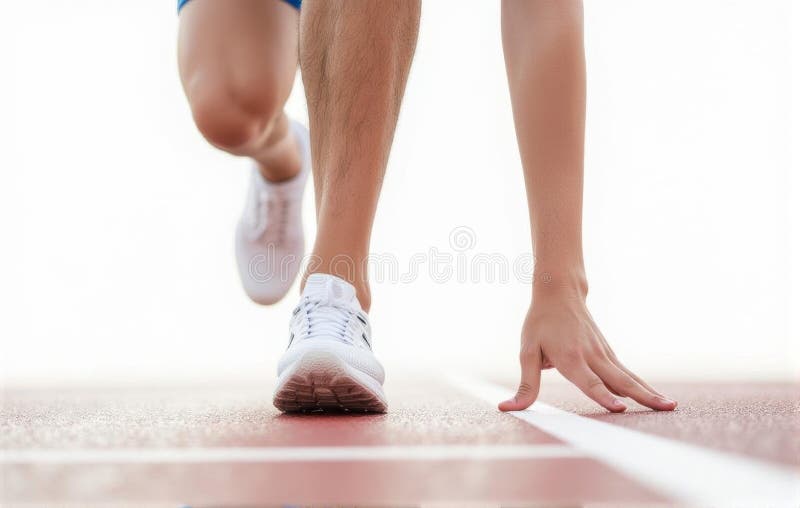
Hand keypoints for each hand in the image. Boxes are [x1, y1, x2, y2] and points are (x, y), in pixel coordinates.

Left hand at [498, 291, 676, 412]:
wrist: (559, 292)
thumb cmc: (540, 323)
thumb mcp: (526, 352)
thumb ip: (526, 385)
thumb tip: (508, 407)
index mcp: (570, 358)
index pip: (589, 382)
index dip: (603, 397)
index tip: (621, 409)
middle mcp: (591, 356)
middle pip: (620, 380)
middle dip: (642, 396)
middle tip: (665, 408)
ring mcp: (603, 353)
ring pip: (628, 376)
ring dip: (649, 391)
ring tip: (669, 406)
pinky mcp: (608, 352)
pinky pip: (626, 372)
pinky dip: (642, 384)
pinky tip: (654, 397)